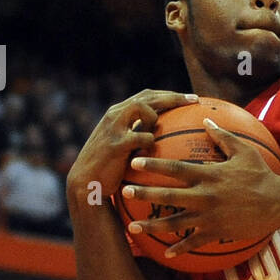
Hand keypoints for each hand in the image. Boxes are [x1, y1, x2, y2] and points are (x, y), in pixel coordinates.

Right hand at [66, 90, 198, 202]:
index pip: (146, 96)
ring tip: (166, 128)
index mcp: (117, 113)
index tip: (189, 99)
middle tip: (194, 101)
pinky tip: (155, 150)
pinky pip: (142, 136)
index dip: (168, 95)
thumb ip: (137, 135)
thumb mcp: (123, 145)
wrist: (86, 183)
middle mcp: (114, 115)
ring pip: (141, 107)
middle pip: (147, 96)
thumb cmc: (108, 168)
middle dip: (172, 97)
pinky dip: (151, 141)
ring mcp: (114, 128)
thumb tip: (163, 134)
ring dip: (156, 115)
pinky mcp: (116, 144)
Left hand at [119, 117, 279, 258]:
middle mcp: (204, 196)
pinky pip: (194, 242)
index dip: (152, 164)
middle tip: (123, 191)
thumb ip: (222, 136)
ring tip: (132, 226)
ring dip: (152, 224)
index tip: (134, 161)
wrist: (278, 203)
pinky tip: (166, 251)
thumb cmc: (261, 175)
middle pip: (167, 195)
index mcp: (208, 175)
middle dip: (143, 193)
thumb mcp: (243, 151)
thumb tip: (206, 120)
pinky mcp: (217, 232)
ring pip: (174, 222)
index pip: (174, 168)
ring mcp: (209, 216)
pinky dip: (179, 248)